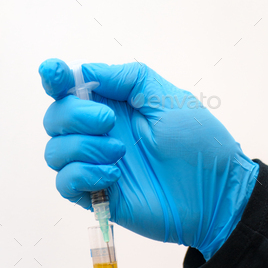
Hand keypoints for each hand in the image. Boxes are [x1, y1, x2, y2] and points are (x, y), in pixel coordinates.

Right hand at [39, 59, 258, 260]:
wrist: (214, 194)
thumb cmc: (200, 145)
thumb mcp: (169, 98)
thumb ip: (128, 79)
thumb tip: (86, 72)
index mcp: (112, 105)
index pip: (68, 89)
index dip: (54, 78)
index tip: (54, 73)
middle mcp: (97, 134)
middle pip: (54, 119)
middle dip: (74, 116)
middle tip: (110, 123)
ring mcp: (94, 166)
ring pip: (54, 152)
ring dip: (83, 148)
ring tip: (120, 154)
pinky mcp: (96, 195)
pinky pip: (64, 183)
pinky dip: (83, 175)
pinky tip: (113, 177)